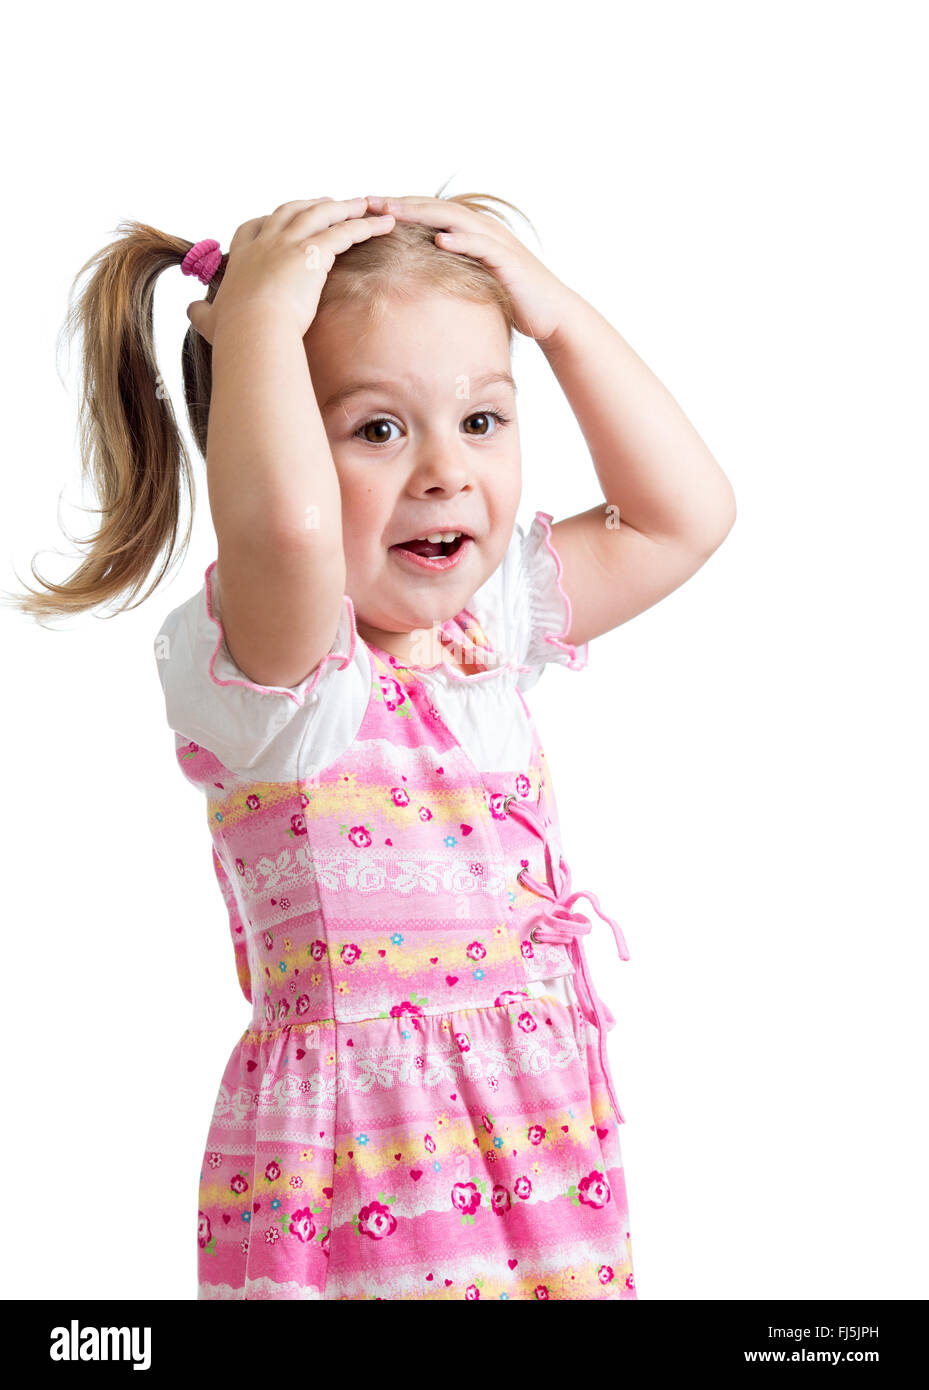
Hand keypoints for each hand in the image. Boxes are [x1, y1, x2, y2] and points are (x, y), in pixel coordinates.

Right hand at [186, 196, 394, 342]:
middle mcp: (266, 242)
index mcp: (243, 256)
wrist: (253, 331)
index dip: (268, 222)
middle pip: (290, 211)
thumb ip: (202, 312)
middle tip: (330, 202)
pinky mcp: (313, 253)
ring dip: (345, 206)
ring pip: (322, 213)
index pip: (253, 227)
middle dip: (311, 204)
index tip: (281, 219)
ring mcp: (290, 244)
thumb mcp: (210, 319)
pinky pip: (345, 232)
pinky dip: (366, 225)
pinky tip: (383, 223)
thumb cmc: (234, 331)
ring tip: (366, 203)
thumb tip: (192, 311)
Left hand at [364, 194, 573, 343]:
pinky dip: (460, 240)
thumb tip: (415, 280)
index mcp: (469, 231)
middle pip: (434, 208)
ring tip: (392, 211)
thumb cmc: (509, 300)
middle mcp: (481, 228)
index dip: (397, 208)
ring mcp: (495, 241)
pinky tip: (438, 239)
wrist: (550, 314)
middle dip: (400, 203)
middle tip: (367, 200)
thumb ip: (447, 273)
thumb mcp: (471, 283)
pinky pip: (481, 246)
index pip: (428, 213)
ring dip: (421, 214)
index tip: (363, 208)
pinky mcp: (507, 260)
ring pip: (453, 219)